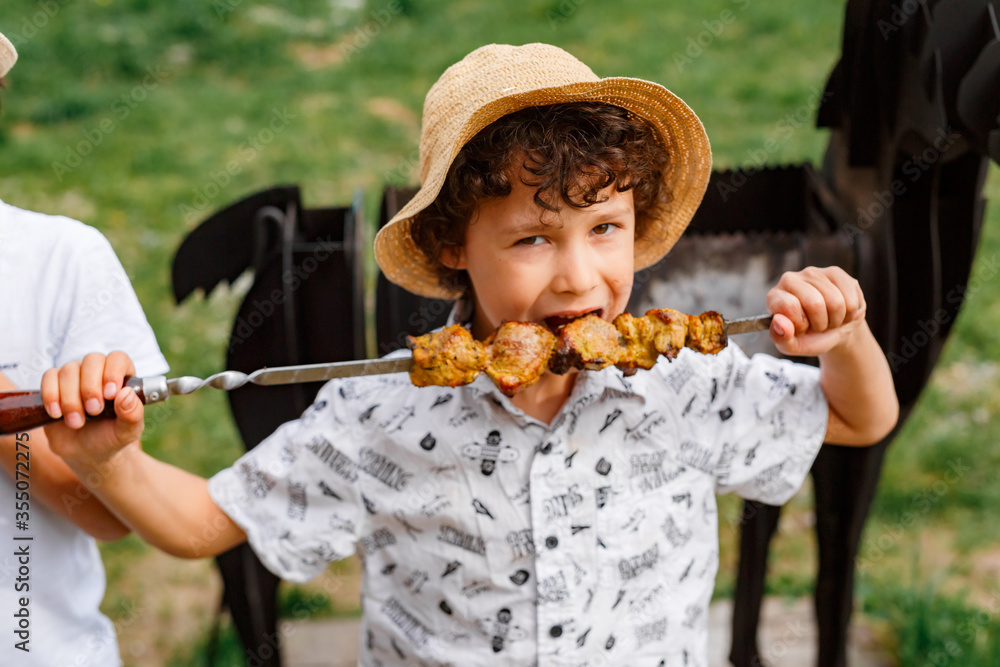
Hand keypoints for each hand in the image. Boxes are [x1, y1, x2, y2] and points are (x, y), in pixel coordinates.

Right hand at [40, 351, 143, 465]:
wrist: (84, 452)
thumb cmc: (110, 437)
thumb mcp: (127, 431)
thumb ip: (132, 414)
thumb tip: (126, 394)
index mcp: (122, 377)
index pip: (118, 358)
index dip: (113, 372)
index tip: (110, 395)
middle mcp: (98, 371)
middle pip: (92, 360)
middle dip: (91, 388)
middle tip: (94, 411)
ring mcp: (75, 376)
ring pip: (69, 370)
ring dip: (71, 399)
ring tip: (77, 422)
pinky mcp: (54, 384)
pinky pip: (49, 377)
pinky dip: (51, 395)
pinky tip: (57, 414)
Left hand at [766, 266, 866, 356]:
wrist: (832, 331)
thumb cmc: (808, 337)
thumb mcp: (792, 345)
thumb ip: (781, 337)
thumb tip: (779, 321)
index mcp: (774, 297)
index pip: (789, 306)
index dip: (800, 324)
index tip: (801, 329)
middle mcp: (790, 279)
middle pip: (815, 303)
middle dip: (821, 323)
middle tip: (817, 326)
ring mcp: (813, 273)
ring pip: (836, 302)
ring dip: (835, 319)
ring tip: (828, 319)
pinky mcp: (835, 273)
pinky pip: (851, 299)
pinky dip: (849, 313)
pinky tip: (840, 311)